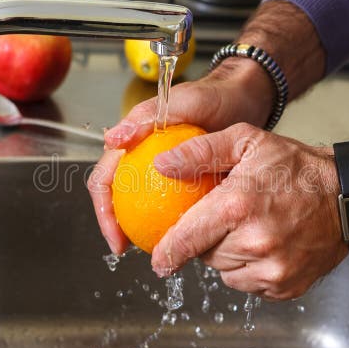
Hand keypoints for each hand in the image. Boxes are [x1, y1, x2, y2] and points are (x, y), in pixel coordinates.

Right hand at [88, 59, 273, 254]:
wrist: (245, 100)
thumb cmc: (213, 96)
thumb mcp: (181, 102)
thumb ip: (147, 117)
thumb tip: (113, 139)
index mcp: (133, 142)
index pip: (105, 178)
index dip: (103, 209)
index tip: (115, 234)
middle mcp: (143, 158)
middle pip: (117, 198)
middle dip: (116, 228)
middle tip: (125, 250)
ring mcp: (163, 172)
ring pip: (143, 206)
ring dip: (141, 229)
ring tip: (153, 251)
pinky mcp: (186, 181)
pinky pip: (174, 206)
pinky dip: (174, 223)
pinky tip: (184, 239)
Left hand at [151, 122, 348, 299]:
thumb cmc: (297, 167)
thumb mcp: (247, 142)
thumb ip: (200, 152)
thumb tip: (162, 165)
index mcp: (238, 206)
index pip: (186, 238)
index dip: (166, 252)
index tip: (157, 260)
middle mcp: (255, 242)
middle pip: (205, 254)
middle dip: (208, 238)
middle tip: (229, 217)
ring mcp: (272, 269)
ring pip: (226, 272)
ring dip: (229, 255)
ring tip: (252, 228)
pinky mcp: (285, 287)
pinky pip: (250, 284)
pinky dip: (251, 268)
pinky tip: (268, 244)